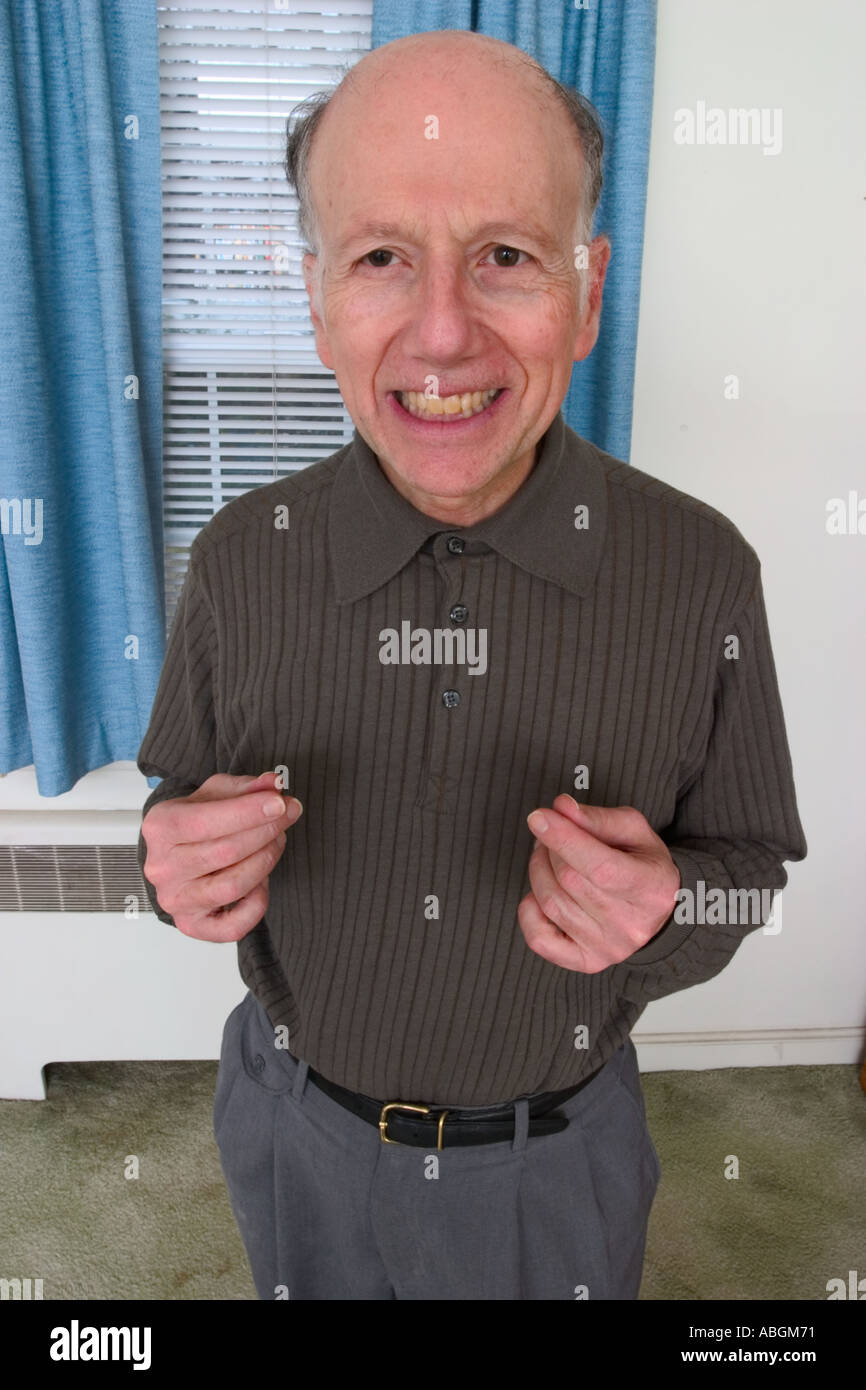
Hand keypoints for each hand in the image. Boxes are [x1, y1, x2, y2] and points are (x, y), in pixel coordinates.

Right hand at [141, 771, 302, 941]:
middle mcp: (162, 867)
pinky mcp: (192, 925)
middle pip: (226, 852)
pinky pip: (233, 926)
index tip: (281, 803)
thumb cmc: (197, 821)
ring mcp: (175, 900)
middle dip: (267, 831)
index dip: (250, 812)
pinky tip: (260, 882)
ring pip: (233, 886)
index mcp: (161, 828)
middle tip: (288, 816)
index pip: (207, 821)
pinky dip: (257, 904)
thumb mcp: (216, 793)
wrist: (177, 853)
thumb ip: (246, 787)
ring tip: (276, 842)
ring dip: (266, 861)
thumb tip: (274, 783)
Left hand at [518, 794, 679, 972]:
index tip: (539, 817)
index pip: (600, 866)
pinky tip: (540, 894)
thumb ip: (598, 819)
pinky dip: (529, 912)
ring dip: (538, 871)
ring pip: (552, 904)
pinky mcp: (588, 961)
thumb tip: (561, 808)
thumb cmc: (645, 865)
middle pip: (570, 880)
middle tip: (550, 832)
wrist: (663, 913)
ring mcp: (609, 948)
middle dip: (550, 848)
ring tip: (547, 855)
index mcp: (651, 887)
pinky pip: (540, 939)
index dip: (564, 839)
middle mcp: (631, 925)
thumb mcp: (634, 831)